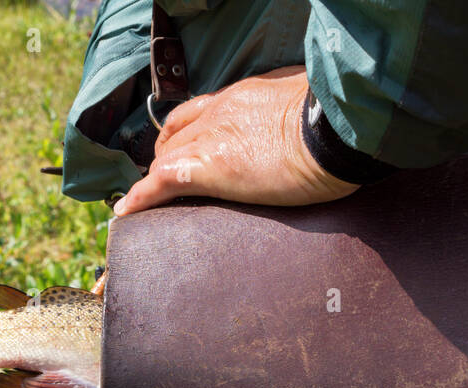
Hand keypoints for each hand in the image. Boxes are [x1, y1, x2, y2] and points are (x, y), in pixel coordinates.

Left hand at [112, 66, 358, 215]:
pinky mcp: (208, 168)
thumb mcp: (314, 112)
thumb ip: (300, 122)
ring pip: (167, 155)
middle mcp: (222, 110)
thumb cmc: (340, 125)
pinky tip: (127, 211)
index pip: (203, 110)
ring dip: (154, 177)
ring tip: (144, 200)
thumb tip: (317, 138)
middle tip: (165, 178)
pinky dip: (141, 196)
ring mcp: (212, 138)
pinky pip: (161, 182)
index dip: (188, 131)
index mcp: (248, 96)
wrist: (337, 130)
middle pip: (178, 131)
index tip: (188, 146)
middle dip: (168, 153)